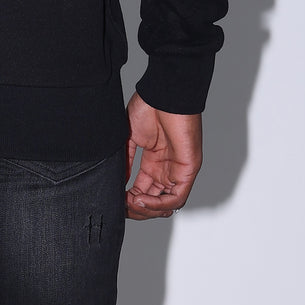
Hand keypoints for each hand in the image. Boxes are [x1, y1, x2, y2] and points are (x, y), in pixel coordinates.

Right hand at [125, 91, 201, 220]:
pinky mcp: (188, 170)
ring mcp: (178, 170)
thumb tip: (116, 180)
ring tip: (130, 204)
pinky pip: (176, 197)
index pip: (144, 190)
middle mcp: (167, 168)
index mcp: (154, 161)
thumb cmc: (149, 107)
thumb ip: (125, 160)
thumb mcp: (130, 137)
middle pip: (155, 201)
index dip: (130, 199)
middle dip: (137, 208)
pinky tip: (141, 200)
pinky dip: (159, 204)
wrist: (163, 94)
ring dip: (148, 209)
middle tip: (122, 206)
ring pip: (167, 204)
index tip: (116, 200)